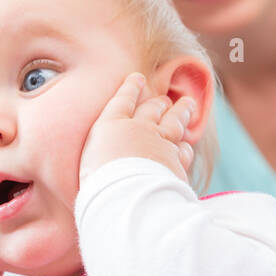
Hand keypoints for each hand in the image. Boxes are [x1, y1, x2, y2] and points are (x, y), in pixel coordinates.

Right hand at [78, 73, 195, 186]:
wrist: (125, 197)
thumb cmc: (96, 185)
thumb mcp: (87, 165)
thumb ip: (100, 156)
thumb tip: (105, 161)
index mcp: (111, 125)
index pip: (122, 100)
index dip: (131, 88)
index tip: (138, 78)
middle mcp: (138, 128)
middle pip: (152, 108)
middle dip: (158, 102)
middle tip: (164, 99)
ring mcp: (161, 142)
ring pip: (175, 122)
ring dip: (181, 112)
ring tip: (187, 105)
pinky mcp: (177, 160)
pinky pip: (184, 149)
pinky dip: (185, 147)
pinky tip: (186, 146)